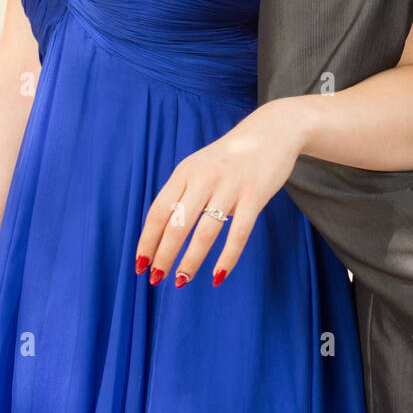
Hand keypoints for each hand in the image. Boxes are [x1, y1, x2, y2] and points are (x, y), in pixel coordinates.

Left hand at [135, 99, 305, 288]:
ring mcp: (230, 186)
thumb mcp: (200, 166)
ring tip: (181, 281)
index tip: (140, 264)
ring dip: (190, 261)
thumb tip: (162, 233)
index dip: (147, 240)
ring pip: (205, 233)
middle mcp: (204, 177)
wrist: (272, 131)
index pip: (159, 211)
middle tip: (156, 279)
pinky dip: (227, 258)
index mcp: (186, 171)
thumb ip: (183, 192)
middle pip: (177, 224)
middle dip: (164, 255)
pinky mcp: (255, 195)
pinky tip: (218, 276)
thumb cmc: (231, 157)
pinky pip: (238, 233)